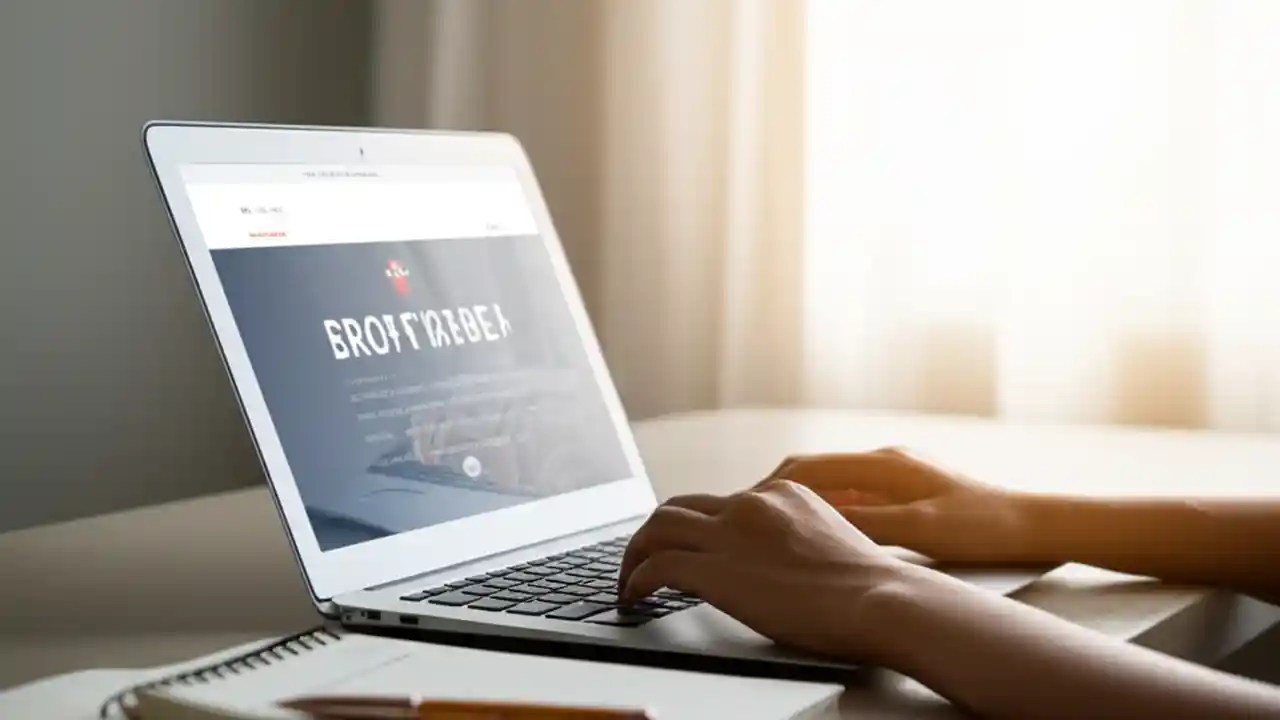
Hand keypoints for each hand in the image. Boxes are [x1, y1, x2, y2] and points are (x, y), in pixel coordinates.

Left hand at [617, 480, 936, 660]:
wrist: (880, 599)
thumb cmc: (869, 588)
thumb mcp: (829, 540)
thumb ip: (794, 538)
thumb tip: (774, 562)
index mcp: (779, 494)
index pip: (720, 502)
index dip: (696, 526)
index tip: (686, 546)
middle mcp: (750, 504)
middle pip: (679, 506)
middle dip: (654, 532)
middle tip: (642, 558)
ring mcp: (731, 533)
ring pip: (657, 526)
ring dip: (634, 553)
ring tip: (626, 579)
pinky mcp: (716, 568)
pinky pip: (657, 565)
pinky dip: (636, 579)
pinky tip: (633, 597)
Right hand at [765, 448, 1037, 563]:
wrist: (1031, 524)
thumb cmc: (981, 527)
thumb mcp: (918, 529)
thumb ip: (865, 522)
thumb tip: (814, 519)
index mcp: (884, 464)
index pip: (809, 467)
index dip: (771, 486)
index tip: (743, 506)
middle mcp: (885, 461)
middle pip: (815, 469)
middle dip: (777, 490)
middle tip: (747, 517)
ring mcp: (896, 473)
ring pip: (832, 482)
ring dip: (802, 500)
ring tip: (775, 527)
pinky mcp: (906, 489)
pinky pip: (853, 494)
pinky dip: (829, 508)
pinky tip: (822, 531)